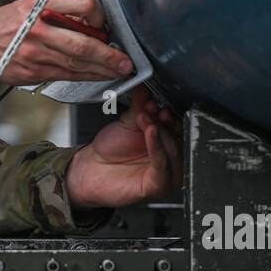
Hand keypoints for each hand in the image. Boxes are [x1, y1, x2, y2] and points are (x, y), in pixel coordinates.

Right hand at [0, 0, 133, 85]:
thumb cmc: (3, 24)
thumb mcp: (31, 3)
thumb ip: (60, 10)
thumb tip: (91, 22)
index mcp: (40, 5)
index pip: (83, 5)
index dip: (99, 17)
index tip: (105, 25)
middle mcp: (39, 28)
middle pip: (84, 43)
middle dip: (109, 55)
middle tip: (125, 61)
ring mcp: (36, 53)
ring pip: (78, 64)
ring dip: (103, 69)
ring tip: (118, 70)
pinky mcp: (34, 72)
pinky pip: (67, 75)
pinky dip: (86, 77)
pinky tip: (98, 76)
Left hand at [64, 87, 180, 208]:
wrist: (91, 168)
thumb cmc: (111, 149)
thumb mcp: (129, 121)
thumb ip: (140, 105)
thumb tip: (145, 85)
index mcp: (169, 143)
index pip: (180, 127)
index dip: (171, 114)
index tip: (160, 102)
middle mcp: (171, 159)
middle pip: (179, 138)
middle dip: (166, 121)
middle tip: (153, 109)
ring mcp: (167, 174)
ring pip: (173, 150)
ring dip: (160, 132)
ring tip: (146, 118)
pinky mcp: (158, 186)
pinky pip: (162, 165)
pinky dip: (157, 146)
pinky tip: (151, 131)